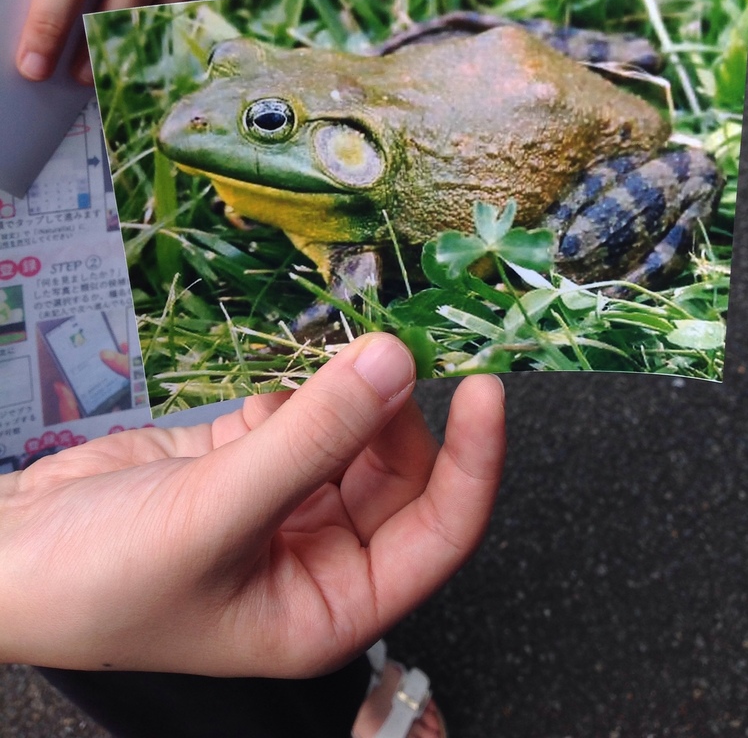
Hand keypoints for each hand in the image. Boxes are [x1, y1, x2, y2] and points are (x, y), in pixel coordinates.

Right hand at [0, 333, 505, 676]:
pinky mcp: (250, 467)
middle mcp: (317, 560)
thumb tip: (395, 363)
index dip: (472, 462)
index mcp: (328, 606)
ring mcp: (285, 508)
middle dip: (393, 414)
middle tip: (378, 355)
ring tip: (314, 376)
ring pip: (355, 439)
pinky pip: (305, 420)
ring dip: (346, 398)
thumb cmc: (98, 583)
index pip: (440, 533)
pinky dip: (295, 399)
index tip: (487, 389)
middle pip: (399, 474)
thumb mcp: (213, 515)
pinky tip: (260, 405)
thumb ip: (310, 439)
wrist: (7, 558)